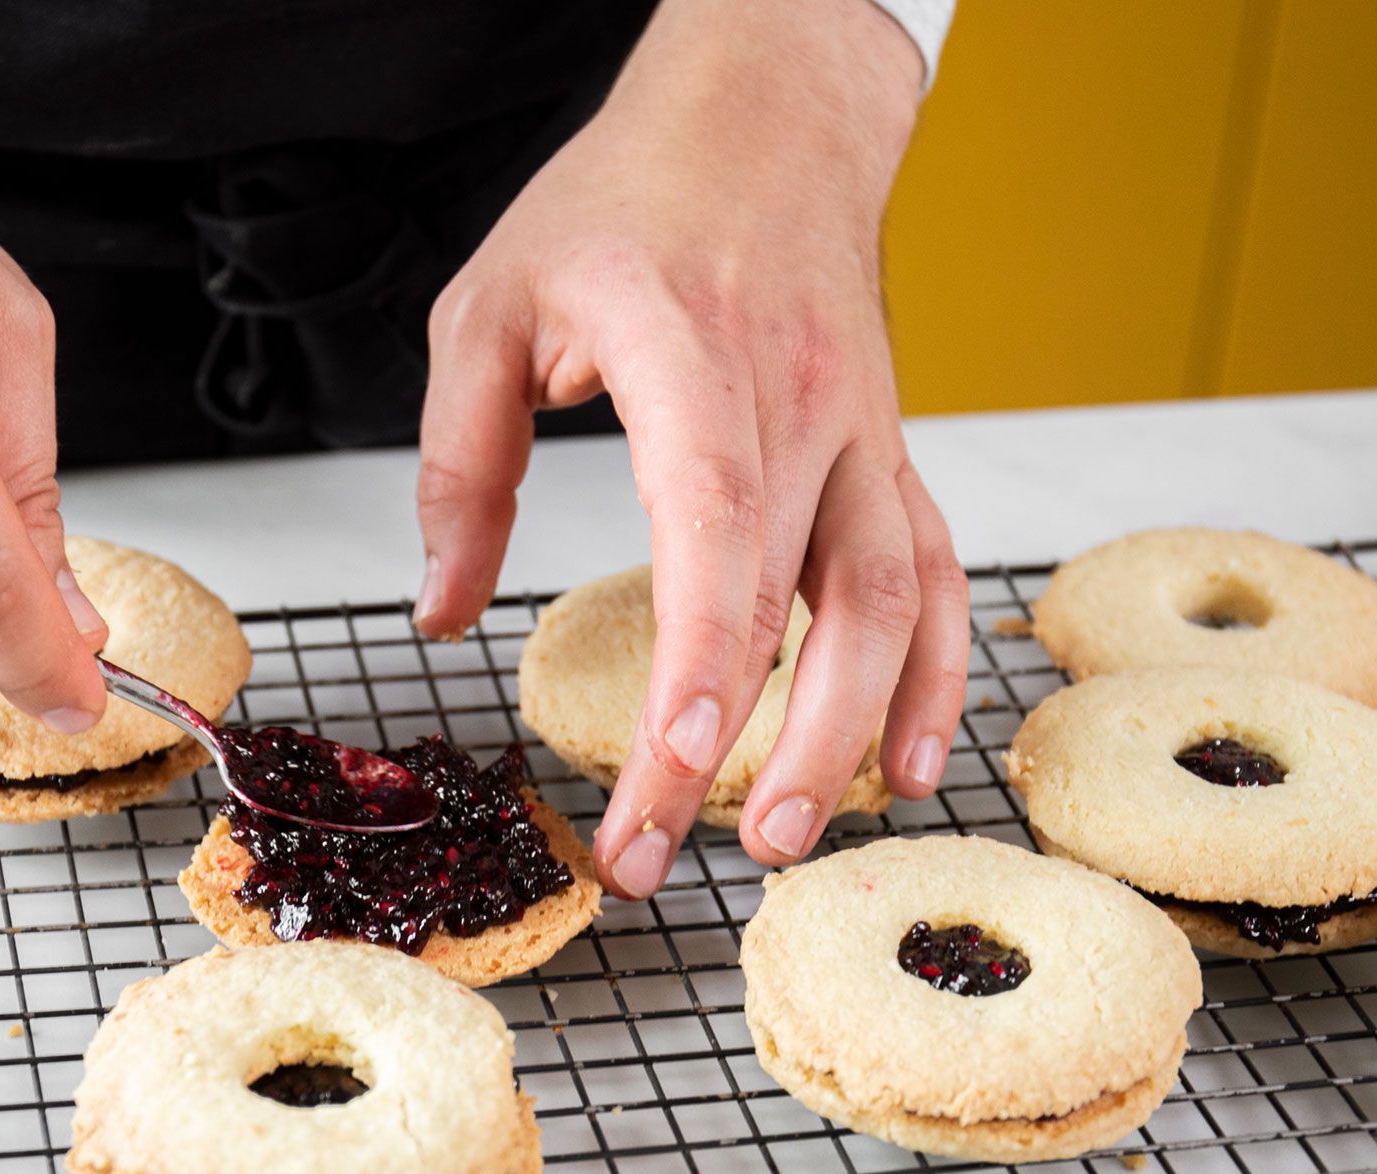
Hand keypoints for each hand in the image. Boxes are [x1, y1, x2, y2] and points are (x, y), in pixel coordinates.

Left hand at [412, 0, 968, 895]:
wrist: (767, 115)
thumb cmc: (625, 203)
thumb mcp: (490, 305)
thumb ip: (462, 463)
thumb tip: (443, 610)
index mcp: (690, 359)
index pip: (711, 536)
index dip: (703, 667)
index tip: (668, 774)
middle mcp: (798, 407)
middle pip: (795, 605)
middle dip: (743, 753)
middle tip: (666, 856)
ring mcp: (862, 433)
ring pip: (891, 605)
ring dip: (851, 735)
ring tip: (786, 838)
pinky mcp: (888, 453)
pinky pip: (932, 575)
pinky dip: (934, 676)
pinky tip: (908, 762)